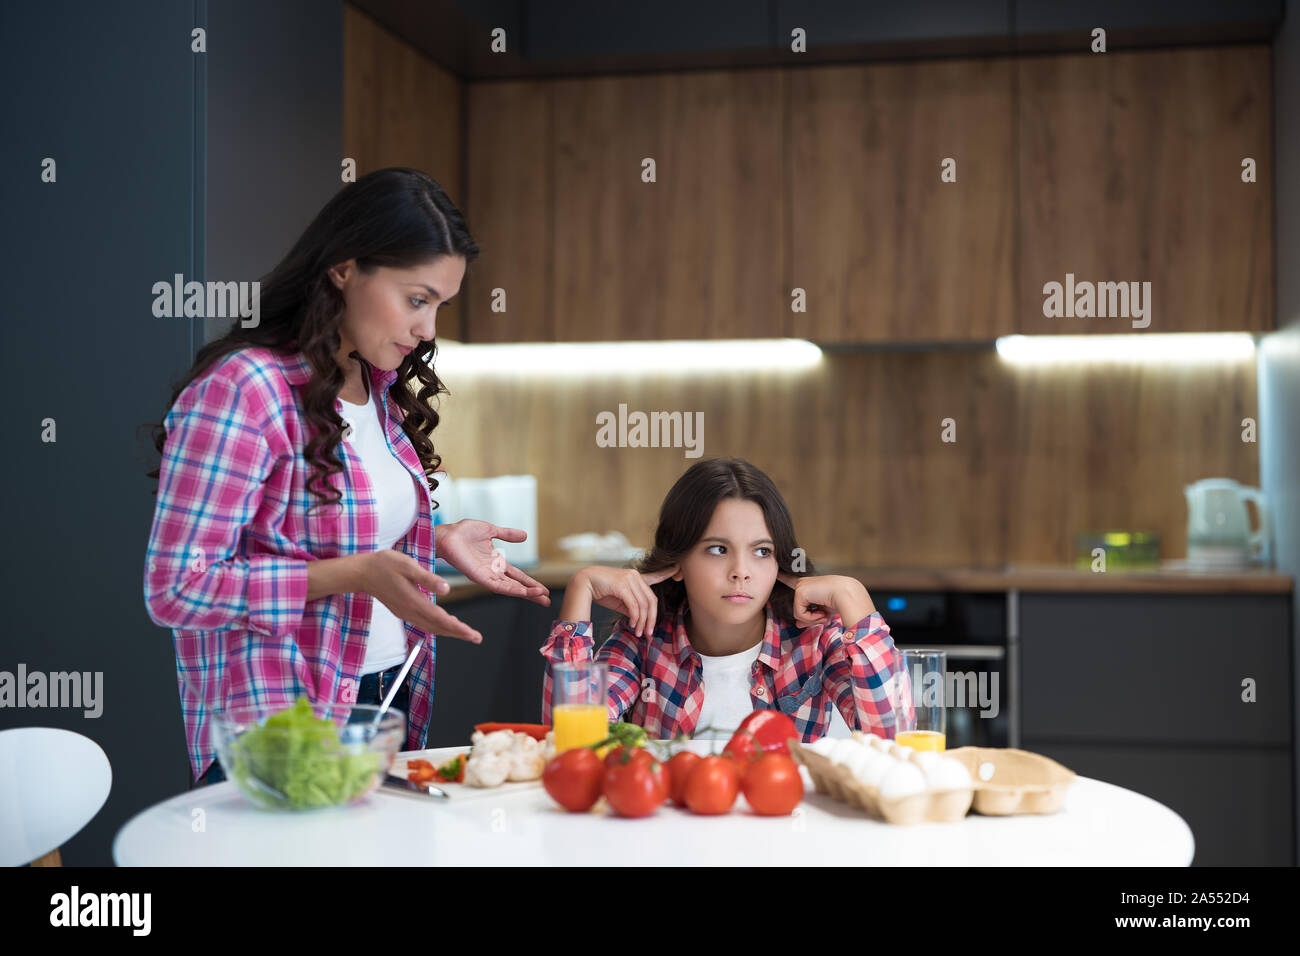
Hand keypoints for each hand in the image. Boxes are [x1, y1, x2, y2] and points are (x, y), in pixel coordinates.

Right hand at [359, 549, 483, 643]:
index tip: (473, 635)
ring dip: (449, 631)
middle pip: (439, 628)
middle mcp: (410, 611)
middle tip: (476, 638)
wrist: (361, 571)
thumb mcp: (408, 566)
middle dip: (459, 633)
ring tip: (465, 633)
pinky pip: (423, 623)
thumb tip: (447, 589)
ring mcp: (405, 613)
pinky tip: (444, 623)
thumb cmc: (384, 564)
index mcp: (414, 601)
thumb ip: (428, 578)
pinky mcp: (402, 611)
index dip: (459, 628)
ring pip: (431, 627)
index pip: (442, 619)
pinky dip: (437, 626)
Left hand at [435, 519, 550, 606]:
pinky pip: (499, 586)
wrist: (447, 534)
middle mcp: (493, 571)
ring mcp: (487, 576)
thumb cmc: (463, 532)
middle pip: (517, 585)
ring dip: (526, 592)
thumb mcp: (491, 531)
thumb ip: (508, 534)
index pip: (517, 575)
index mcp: (497, 562)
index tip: (543, 589)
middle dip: (532, 593)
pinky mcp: (480, 577)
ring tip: (541, 596)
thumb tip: (525, 535)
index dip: (530, 583)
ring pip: (510, 588)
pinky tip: (523, 592)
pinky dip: (512, 590)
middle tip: (547, 601)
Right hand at [583, 565, 677, 637]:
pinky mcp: (623, 585)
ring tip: (638, 632)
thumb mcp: (620, 601)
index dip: (667, 573)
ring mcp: (630, 579)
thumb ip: (631, 607)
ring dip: (642, 622)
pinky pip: (634, 605)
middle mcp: (635, 575)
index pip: (655, 575)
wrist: (583, 583)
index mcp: (635, 577)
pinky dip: (635, 618)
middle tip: (648, 633)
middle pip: (651, 600)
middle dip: (652, 619)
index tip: (678, 570)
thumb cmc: (601, 591)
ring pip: (643, 605)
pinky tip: (632, 625)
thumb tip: (640, 621)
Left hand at [777, 572, 874, 629]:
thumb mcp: (823, 612)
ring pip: (799, 614)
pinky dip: (811, 617)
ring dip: (812, 618)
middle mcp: (803, 583)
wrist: (848, 595)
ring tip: (824, 613)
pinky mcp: (800, 592)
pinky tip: (821, 612)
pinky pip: (800, 614)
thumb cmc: (840, 602)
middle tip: (824, 616)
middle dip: (810, 619)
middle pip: (798, 610)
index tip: (775, 572)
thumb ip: (810, 617)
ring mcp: (800, 587)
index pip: (792, 580)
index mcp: (809, 584)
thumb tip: (798, 625)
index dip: (784, 577)